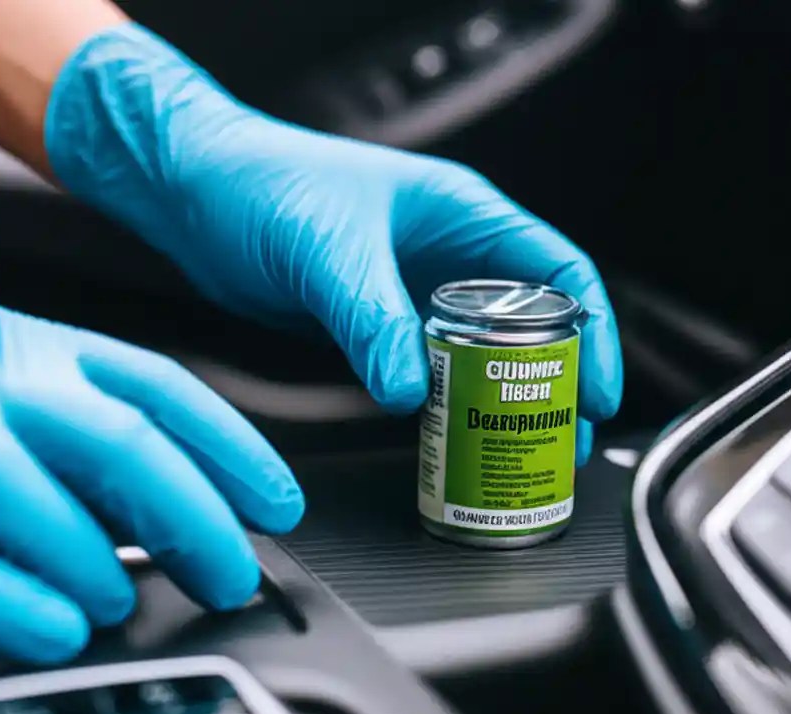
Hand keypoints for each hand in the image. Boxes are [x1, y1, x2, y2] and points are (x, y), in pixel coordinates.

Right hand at [0, 303, 302, 663]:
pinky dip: (10, 598)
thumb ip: (94, 430)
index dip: (234, 448)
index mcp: (37, 346)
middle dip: (194, 517)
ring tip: (124, 607)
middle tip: (231, 577)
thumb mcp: (22, 384)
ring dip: (98, 562)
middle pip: (121, 441)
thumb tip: (206, 503)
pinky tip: (59, 631)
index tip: (281, 505)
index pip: (161, 388)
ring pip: (32, 493)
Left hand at [45, 25, 623, 462]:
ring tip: (528, 452)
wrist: (194, 191)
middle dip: (560, 383)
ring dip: (511, 402)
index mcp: (465, 215)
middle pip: (537, 324)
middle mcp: (454, 254)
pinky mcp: (387, 323)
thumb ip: (371, 318)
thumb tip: (409, 390)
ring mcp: (421, 291)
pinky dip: (456, 406)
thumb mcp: (326, 249)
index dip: (593, 331)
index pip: (559, 272)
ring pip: (490, 354)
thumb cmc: (262, 184)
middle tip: (567, 439)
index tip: (596, 388)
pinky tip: (458, 438)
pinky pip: (438, 371)